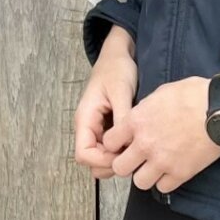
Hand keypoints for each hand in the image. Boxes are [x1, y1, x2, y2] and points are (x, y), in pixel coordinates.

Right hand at [74, 27, 137, 178]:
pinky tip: (136, 144)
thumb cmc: (116, 69)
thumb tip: (127, 144)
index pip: (83, 154)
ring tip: (136, 151)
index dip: (102, 161)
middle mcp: (87, 127)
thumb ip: (122, 117)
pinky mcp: (106, 128)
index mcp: (85, 118)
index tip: (123, 155)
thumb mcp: (120, 91)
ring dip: (116, 159)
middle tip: (133, 157)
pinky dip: (121, 151)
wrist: (118, 55)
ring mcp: (96, 129)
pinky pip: (110, 149)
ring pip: (101, 158)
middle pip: (91, 161)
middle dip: (110, 164)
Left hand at [103, 74, 219, 192]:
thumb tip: (139, 119)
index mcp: (136, 121)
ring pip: (139, 182)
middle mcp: (145, 144)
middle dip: (125, 163)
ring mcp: (162, 161)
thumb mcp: (160, 93)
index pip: (109, 142)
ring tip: (154, 166)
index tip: (123, 143)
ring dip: (145, 175)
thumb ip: (144, 110)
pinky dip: (165, 181)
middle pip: (119, 167)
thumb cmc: (193, 95)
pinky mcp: (181, 173)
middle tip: (135, 159)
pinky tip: (170, 170)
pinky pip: (163, 188)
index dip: (115, 143)